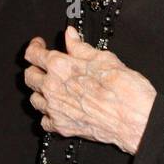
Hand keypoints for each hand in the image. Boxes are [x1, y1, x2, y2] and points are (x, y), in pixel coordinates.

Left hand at [23, 26, 155, 153]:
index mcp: (60, 67)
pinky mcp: (62, 127)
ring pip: (34, 99)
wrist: (135, 120)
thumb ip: (80, 47)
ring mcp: (55, 110)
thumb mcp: (103, 58)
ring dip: (40, 92)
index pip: (33, 54)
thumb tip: (70, 36)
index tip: (39, 45)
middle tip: (46, 67)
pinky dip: (48, 115)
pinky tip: (59, 109)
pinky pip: (44, 121)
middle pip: (29, 76)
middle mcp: (52, 88)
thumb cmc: (124, 89)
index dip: (34, 47)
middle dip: (35, 69)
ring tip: (53, 88)